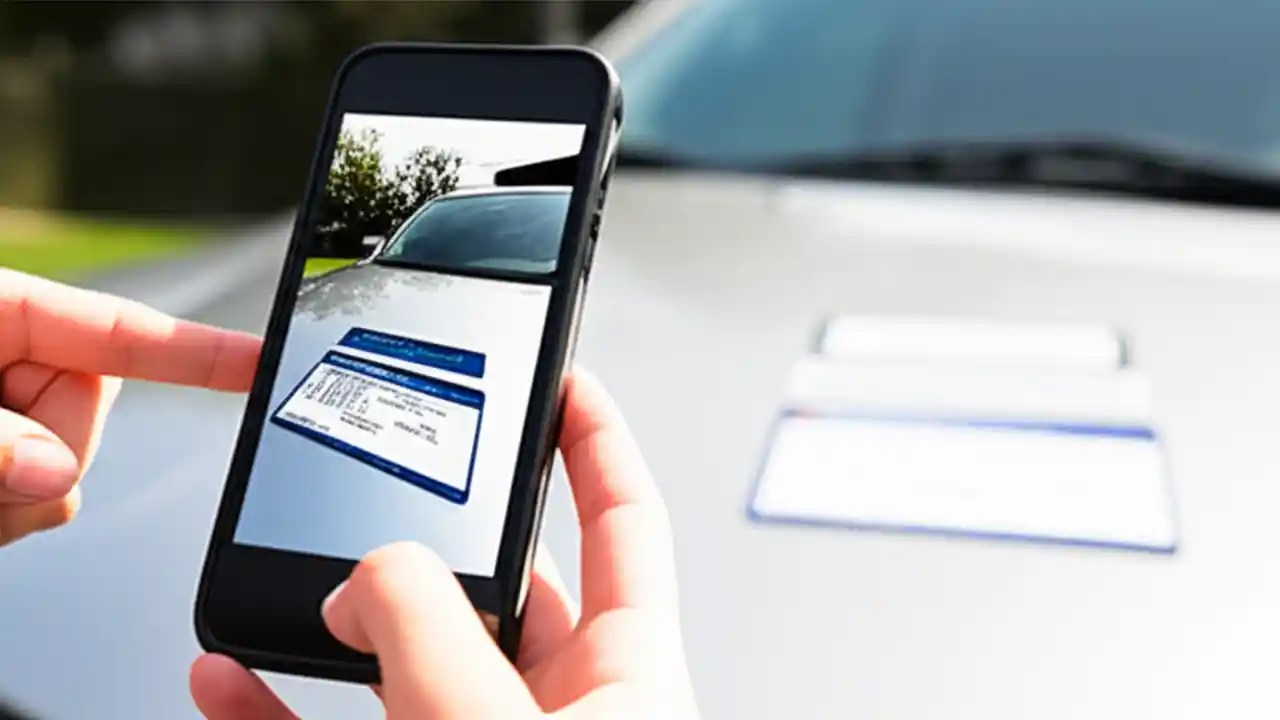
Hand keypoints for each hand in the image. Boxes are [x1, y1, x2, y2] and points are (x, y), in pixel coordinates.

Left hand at [0, 270, 260, 545]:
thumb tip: (56, 474)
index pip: (117, 327)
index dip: (198, 347)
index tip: (264, 361)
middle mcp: (5, 363)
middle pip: (94, 400)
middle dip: (52, 444)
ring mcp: (4, 423)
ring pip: (70, 466)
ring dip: (16, 499)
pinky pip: (41, 506)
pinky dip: (6, 521)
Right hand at [190, 370, 700, 718]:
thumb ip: (432, 631)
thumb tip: (364, 575)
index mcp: (625, 670)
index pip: (621, 518)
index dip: (594, 438)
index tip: (563, 373)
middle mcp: (558, 704)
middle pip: (494, 581)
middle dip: (423, 536)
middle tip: (365, 503)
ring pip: (402, 659)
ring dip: (329, 621)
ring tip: (278, 582)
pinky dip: (278, 704)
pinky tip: (230, 678)